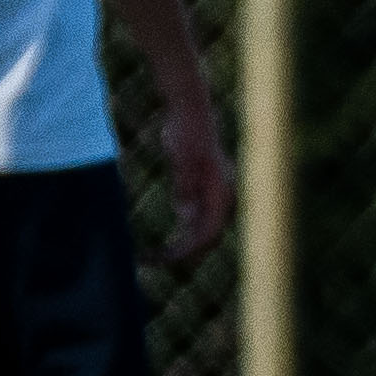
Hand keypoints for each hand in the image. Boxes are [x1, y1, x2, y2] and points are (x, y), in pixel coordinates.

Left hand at [158, 97, 235, 263]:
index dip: (187, 250)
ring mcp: (215, 198)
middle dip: (183, 255)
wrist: (191, 111)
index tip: (165, 259)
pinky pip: (195, 224)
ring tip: (153, 258)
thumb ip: (186, 185)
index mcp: (221, 192)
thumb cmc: (186, 131)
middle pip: (207, 239)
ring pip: (201, 234)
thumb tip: (185, 213)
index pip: (208, 233)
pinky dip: (181, 236)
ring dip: (181, 249)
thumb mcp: (182, 157)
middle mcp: (223, 199)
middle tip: (152, 263)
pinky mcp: (204, 194)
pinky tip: (163, 245)